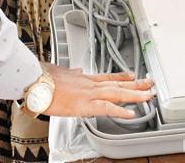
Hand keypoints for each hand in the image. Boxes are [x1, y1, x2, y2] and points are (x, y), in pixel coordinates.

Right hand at [40, 62, 154, 118]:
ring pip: (117, 94)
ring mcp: (89, 93)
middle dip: (135, 85)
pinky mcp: (85, 104)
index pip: (107, 77)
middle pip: (117, 84)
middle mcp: (89, 84)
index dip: (122, 77)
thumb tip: (75, 69)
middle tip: (150, 84)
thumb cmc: (41, 78)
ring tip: (149, 96)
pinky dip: (120, 111)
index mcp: (83, 78)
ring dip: (135, 94)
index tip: (132, 75)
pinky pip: (107, 108)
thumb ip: (69, 72)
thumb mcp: (58, 71)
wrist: (34, 80)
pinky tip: (132, 114)